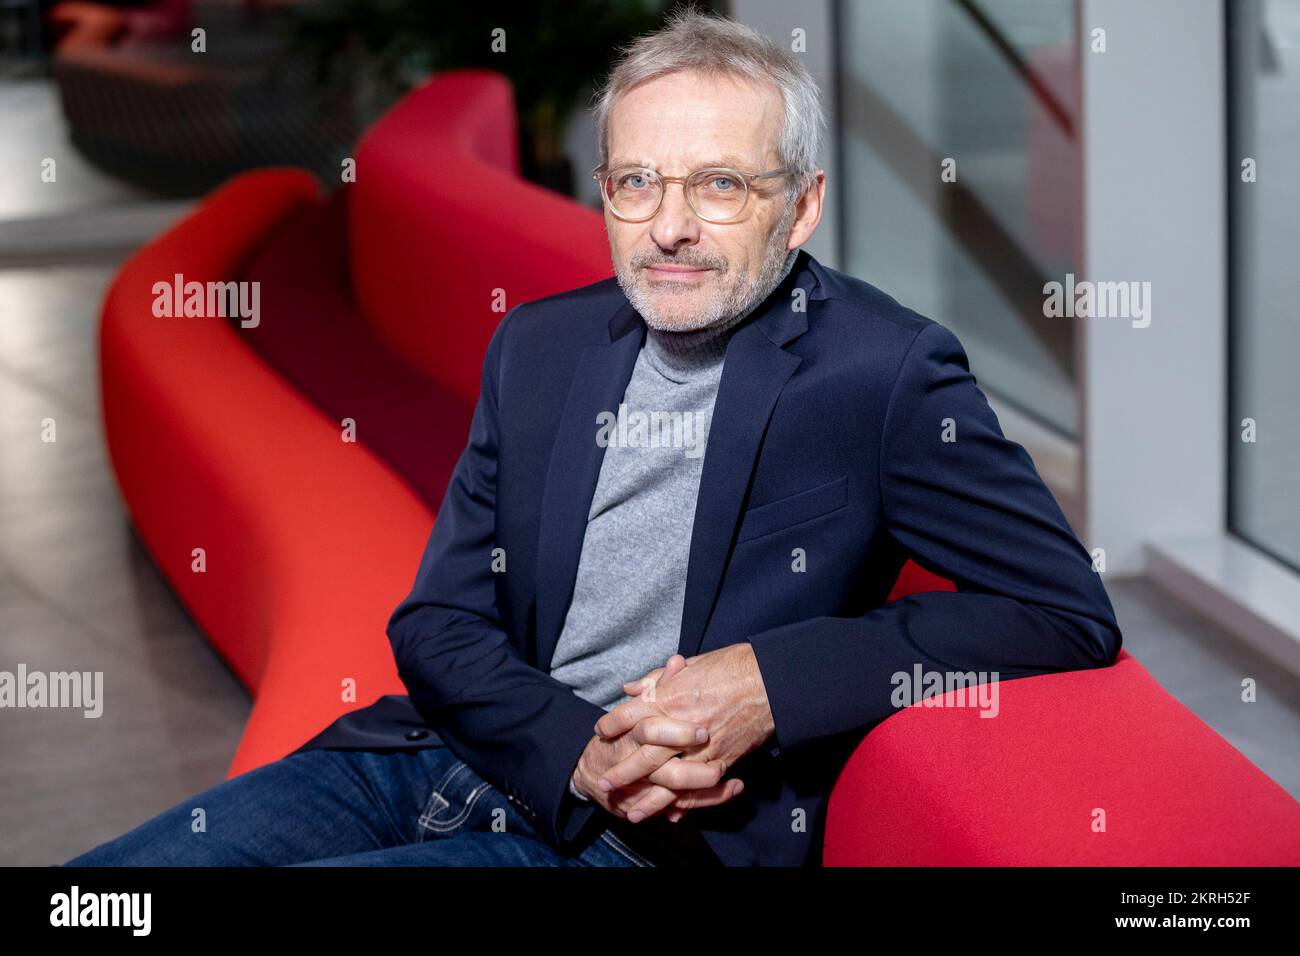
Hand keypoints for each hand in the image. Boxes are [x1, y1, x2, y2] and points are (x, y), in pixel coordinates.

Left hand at [596, 645, 774, 822]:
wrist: (770, 679)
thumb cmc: (733, 666)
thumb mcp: (692, 664)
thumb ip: (658, 679)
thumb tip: (631, 688)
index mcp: (671, 696)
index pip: (630, 714)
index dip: (612, 724)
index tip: (601, 732)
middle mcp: (681, 723)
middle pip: (644, 754)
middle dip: (623, 771)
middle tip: (603, 782)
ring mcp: (703, 745)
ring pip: (669, 779)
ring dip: (649, 798)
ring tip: (633, 811)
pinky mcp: (723, 759)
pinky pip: (699, 788)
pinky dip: (684, 803)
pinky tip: (672, 812)